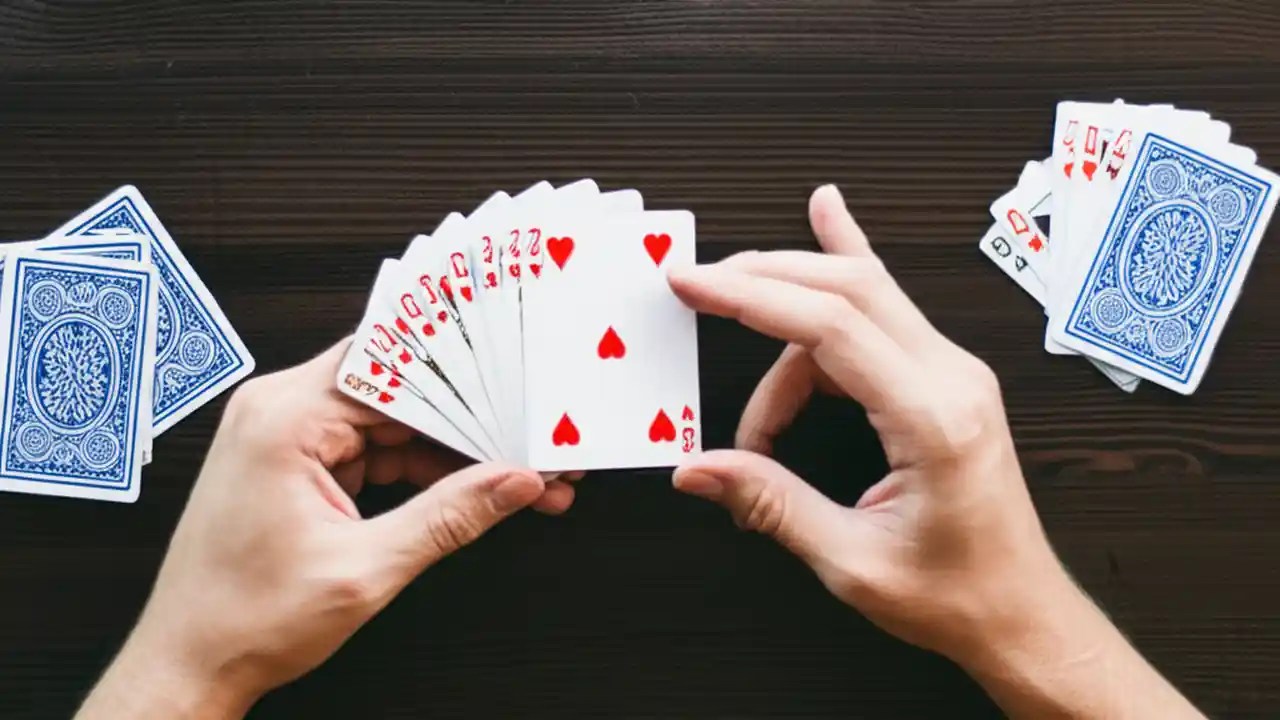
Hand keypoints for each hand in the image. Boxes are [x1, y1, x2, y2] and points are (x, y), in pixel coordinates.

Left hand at [77, 341, 573, 719]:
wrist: (187, 663)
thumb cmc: (243, 619)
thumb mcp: (366, 568)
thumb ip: (448, 516)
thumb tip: (512, 482)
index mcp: (284, 417)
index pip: (398, 372)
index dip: (469, 387)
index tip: (519, 398)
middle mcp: (279, 410)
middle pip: (400, 391)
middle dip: (470, 422)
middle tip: (528, 443)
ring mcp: (284, 433)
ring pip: (392, 420)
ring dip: (450, 450)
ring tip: (509, 477)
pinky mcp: (293, 460)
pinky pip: (371, 446)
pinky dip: (418, 469)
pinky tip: (465, 489)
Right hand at [668, 185, 1063, 661]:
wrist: (1021, 611)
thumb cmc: (957, 594)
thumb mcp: (852, 562)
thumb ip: (771, 503)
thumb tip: (697, 469)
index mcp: (933, 420)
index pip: (830, 328)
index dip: (752, 296)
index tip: (693, 283)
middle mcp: (952, 379)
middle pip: (847, 289)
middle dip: (762, 280)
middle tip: (694, 284)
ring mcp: (953, 372)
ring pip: (857, 302)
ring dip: (786, 331)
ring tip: (756, 421)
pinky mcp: (944, 378)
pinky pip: (882, 311)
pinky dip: (842, 271)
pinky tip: (832, 220)